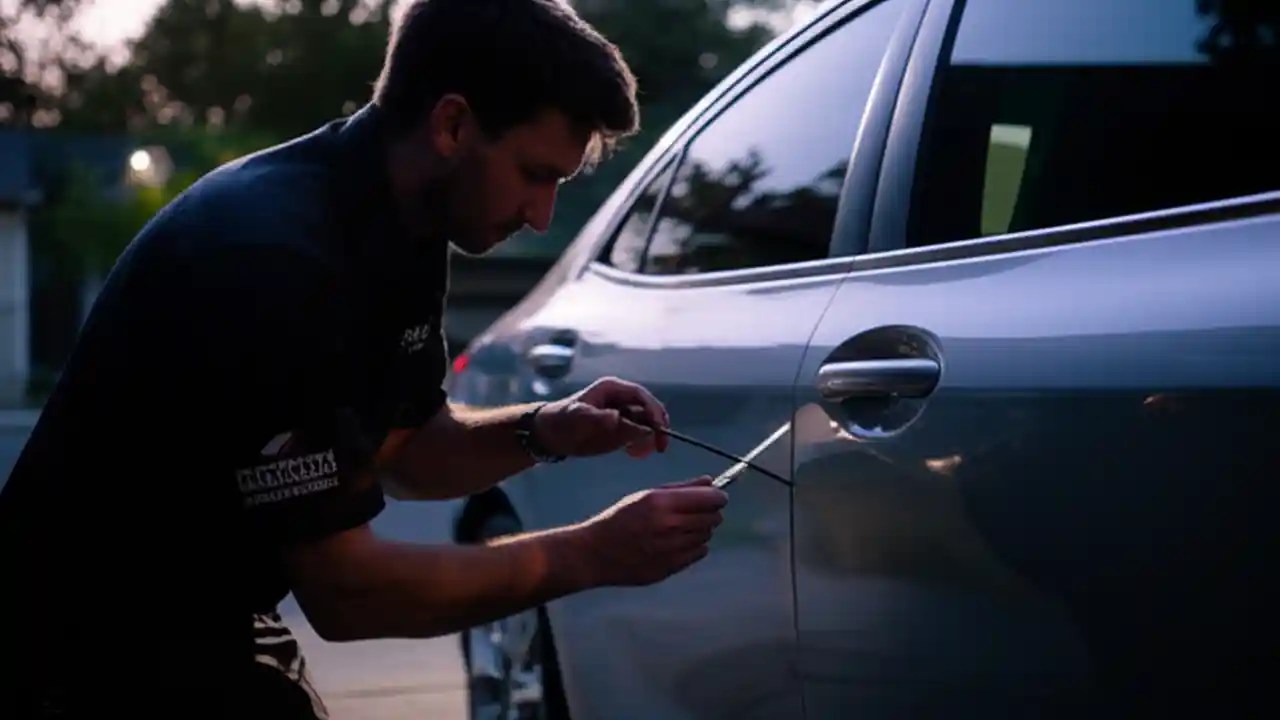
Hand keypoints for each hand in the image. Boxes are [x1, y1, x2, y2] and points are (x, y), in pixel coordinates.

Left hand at [535, 376, 670, 457]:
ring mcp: (622, 415)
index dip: (653, 411)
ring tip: (639, 454)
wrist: (549, 435)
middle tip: (660, 446)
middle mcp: (621, 400)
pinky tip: (633, 454)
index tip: (658, 429)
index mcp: (612, 389)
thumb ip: (599, 419)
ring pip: (646, 424)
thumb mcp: (577, 418)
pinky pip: (638, 435)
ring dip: (650, 438)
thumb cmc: (561, 420)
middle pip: (648, 410)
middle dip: (657, 426)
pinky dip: (641, 444)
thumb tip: (618, 418)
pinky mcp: (620, 429)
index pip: (641, 396)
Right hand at [574, 476, 726, 586]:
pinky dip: (695, 546)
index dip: (718, 496)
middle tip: (697, 511)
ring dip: (701, 529)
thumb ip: (681, 489)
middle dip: (710, 512)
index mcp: (661, 503)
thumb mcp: (645, 495)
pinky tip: (677, 542)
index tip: (716, 497)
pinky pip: (699, 552)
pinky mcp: (671, 568)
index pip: (711, 499)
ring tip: (680, 527)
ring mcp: (671, 550)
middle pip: (713, 518)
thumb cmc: (619, 519)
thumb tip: (710, 482)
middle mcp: (669, 526)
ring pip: (707, 535)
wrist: (595, 553)